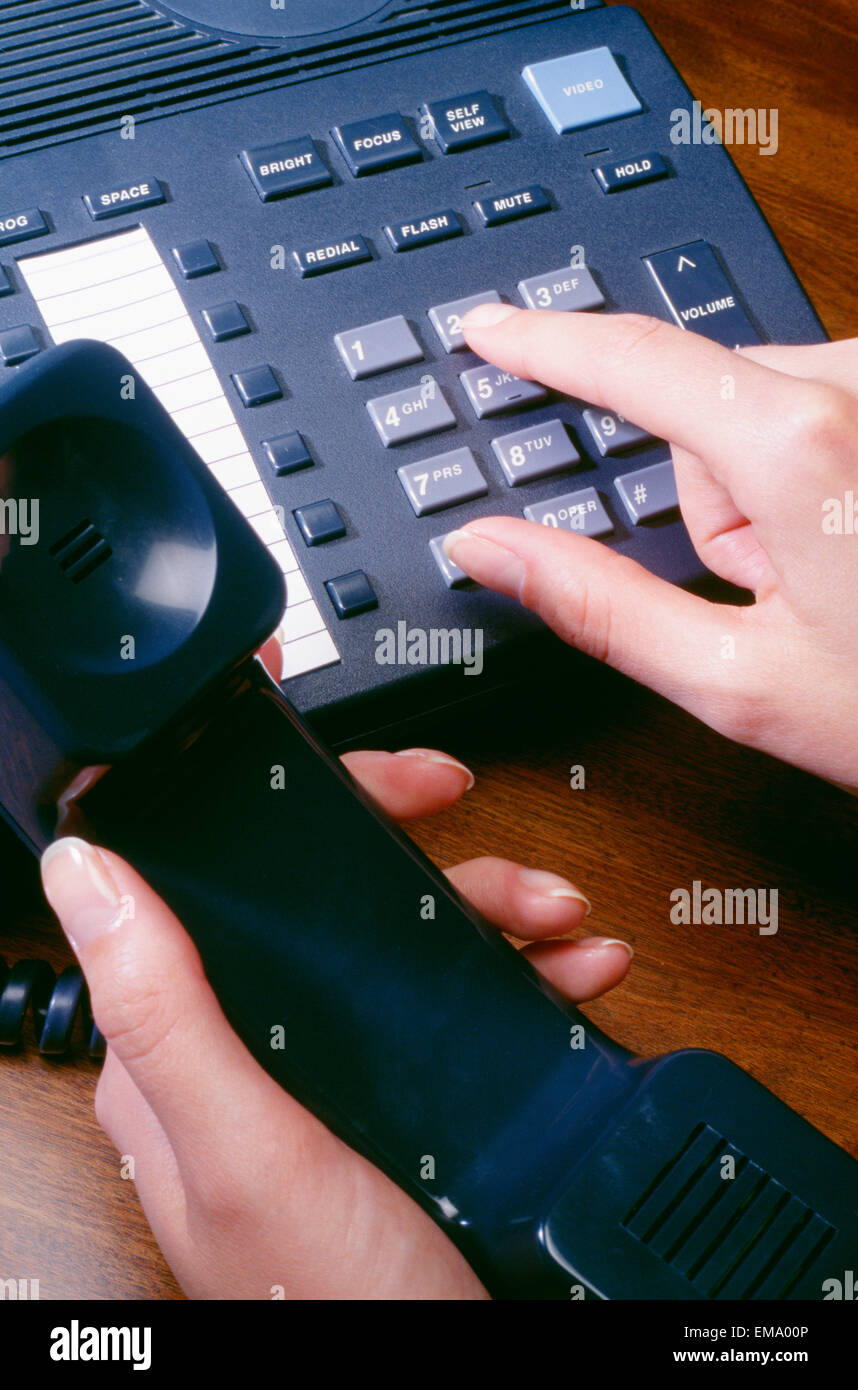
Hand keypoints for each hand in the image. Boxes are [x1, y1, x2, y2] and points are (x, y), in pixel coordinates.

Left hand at [40, 681, 630, 1299]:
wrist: (469, 1382)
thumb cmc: (333, 1303)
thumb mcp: (248, 1149)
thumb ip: (164, 1011)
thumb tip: (83, 867)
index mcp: (187, 1051)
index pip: (221, 883)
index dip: (290, 805)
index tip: (358, 760)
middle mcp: (259, 1049)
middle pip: (328, 894)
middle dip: (413, 843)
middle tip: (463, 808)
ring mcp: (339, 1068)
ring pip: (406, 934)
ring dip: (488, 901)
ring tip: (555, 914)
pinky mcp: (408, 1093)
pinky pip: (462, 994)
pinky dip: (525, 965)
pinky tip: (568, 968)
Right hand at [444, 304, 857, 790]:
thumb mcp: (735, 678)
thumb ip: (595, 605)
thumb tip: (491, 549)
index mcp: (797, 447)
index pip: (632, 363)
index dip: (546, 346)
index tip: (491, 330)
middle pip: (705, 404)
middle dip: (712, 495)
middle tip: (770, 592)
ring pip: (768, 406)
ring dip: (772, 487)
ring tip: (832, 577)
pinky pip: (827, 404)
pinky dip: (820, 467)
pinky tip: (857, 541)